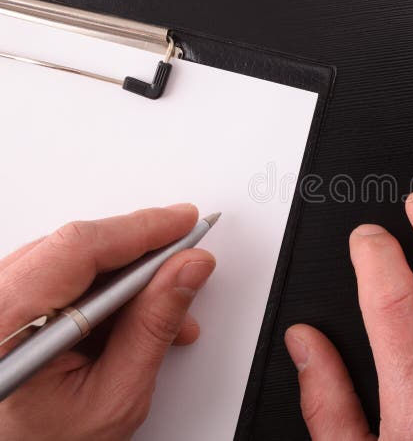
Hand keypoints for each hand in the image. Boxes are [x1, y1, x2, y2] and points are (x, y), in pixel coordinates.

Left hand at [0, 204, 215, 440]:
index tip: (183, 224)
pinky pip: (57, 280)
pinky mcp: (4, 311)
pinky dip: (102, 290)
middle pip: (73, 249)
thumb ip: (153, 326)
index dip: (139, 230)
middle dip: (140, 251)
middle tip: (185, 256)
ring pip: (69, 261)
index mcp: (2, 328)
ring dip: (126, 276)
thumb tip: (187, 270)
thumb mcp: (113, 396)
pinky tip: (134, 312)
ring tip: (166, 303)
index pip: (77, 251)